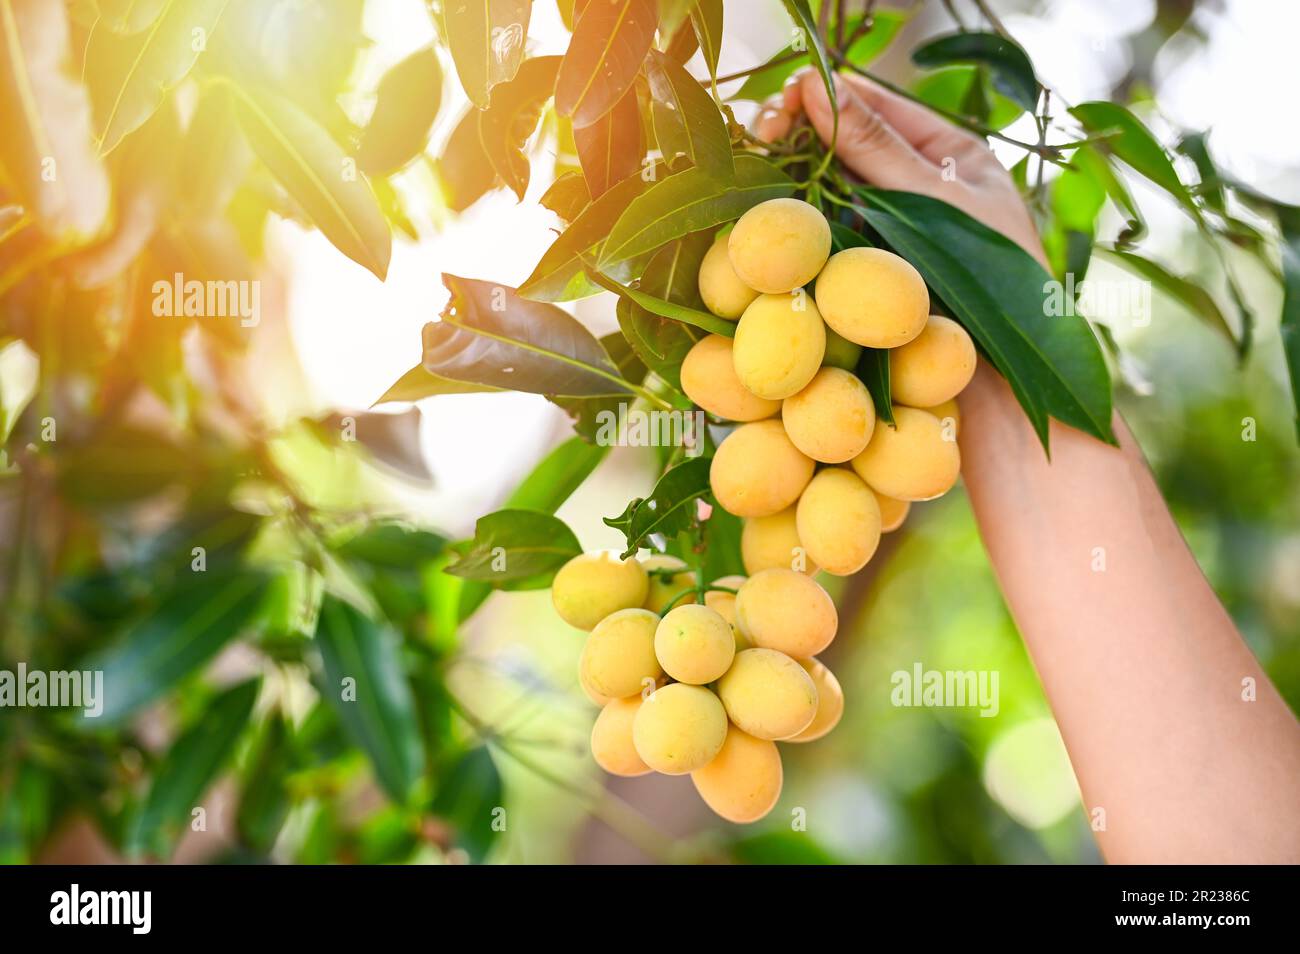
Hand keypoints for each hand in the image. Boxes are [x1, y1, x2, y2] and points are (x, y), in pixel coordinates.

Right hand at [757, 70, 1045, 263]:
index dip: (828, 95)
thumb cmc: (995, 284)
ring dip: (790, 177)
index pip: (878, 105)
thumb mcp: (936, 200)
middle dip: (801, 133)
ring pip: (826, 192)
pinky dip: (793, 226)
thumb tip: (815, 85)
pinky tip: (764, 215)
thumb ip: (874, 145)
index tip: (785, 95)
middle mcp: (913, 189)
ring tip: (755, 167)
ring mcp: (885, 233)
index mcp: (947, 154)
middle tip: (764, 131)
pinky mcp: (861, 276)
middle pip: (844, 146)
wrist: (1001, 380)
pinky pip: (821, 239)